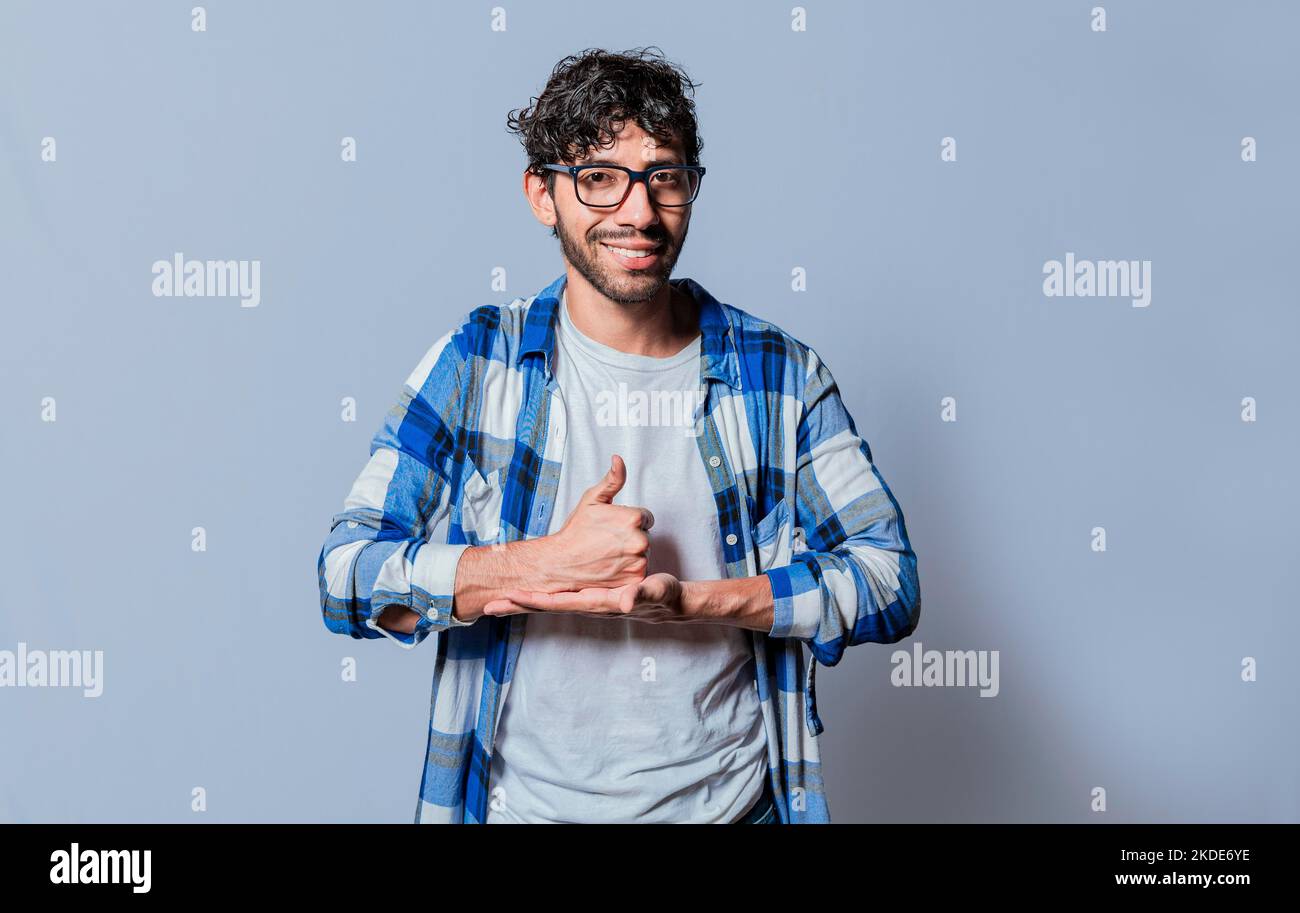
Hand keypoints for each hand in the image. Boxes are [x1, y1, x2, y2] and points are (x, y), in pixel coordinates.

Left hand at [482, 572, 684, 623]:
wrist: (672, 602)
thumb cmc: (664, 596)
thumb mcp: (655, 591)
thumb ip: (640, 595)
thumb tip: (623, 601)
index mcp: (596, 603)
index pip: (558, 603)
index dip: (533, 599)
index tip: (509, 596)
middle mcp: (586, 604)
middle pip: (545, 605)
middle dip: (516, 605)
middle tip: (486, 604)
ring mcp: (586, 601)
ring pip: (548, 601)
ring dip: (523, 601)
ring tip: (498, 600)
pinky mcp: (589, 595)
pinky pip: (558, 596)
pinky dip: (539, 595)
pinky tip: (528, 592)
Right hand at [535, 453, 653, 591]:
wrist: (561, 562)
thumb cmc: (576, 531)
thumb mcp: (592, 499)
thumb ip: (613, 479)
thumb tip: (619, 460)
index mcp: (633, 518)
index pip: (645, 517)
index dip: (628, 521)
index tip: (612, 527)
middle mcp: (640, 540)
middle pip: (645, 535)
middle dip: (630, 536)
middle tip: (607, 541)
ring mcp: (639, 561)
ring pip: (643, 553)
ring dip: (631, 553)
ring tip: (608, 554)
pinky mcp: (636, 578)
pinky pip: (641, 570)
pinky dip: (629, 569)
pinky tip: (612, 566)